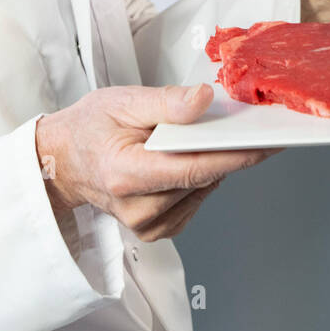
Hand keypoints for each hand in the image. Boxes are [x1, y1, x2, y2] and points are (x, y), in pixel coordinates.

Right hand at [35, 85, 280, 241]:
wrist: (63, 160)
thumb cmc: (90, 128)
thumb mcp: (121, 101)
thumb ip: (166, 103)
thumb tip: (204, 100)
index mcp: (126, 174)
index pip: (193, 169)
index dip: (235, 156)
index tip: (266, 143)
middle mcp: (137, 208)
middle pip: (202, 180)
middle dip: (227, 153)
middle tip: (244, 127)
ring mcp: (146, 225)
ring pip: (202, 192)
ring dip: (213, 166)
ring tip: (201, 139)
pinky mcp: (155, 230)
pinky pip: (194, 204)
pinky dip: (200, 181)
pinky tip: (188, 161)